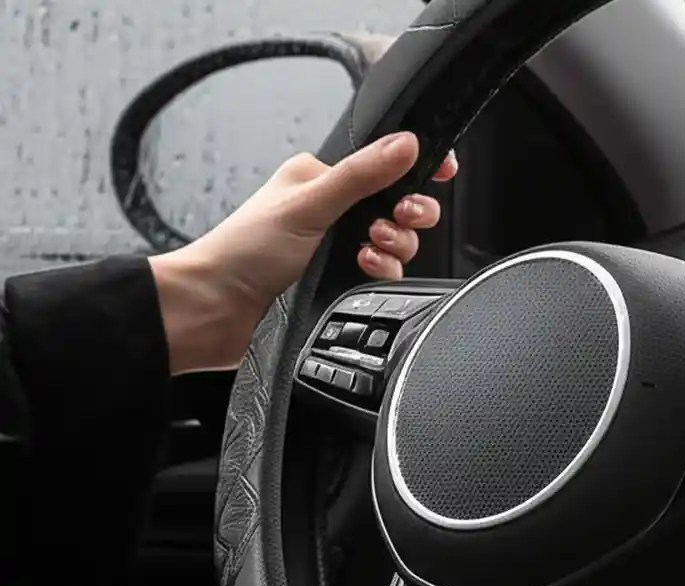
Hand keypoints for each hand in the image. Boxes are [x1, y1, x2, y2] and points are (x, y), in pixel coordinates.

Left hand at [148, 131, 457, 372]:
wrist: (215, 312)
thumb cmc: (241, 252)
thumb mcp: (309, 204)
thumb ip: (361, 174)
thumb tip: (406, 143)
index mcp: (322, 178)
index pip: (383, 163)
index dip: (415, 168)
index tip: (438, 173)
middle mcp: (333, 210)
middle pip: (399, 205)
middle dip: (407, 214)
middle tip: (400, 218)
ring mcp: (338, 247)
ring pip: (397, 242)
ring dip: (394, 246)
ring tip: (370, 249)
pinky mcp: (341, 281)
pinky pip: (385, 274)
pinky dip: (382, 272)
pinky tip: (363, 270)